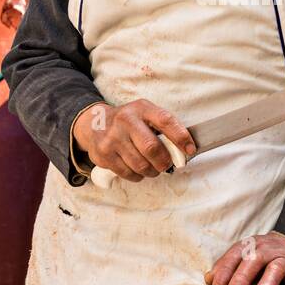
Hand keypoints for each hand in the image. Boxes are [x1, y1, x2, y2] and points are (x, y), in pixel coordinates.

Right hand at [74, 100, 194, 181]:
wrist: (94, 124)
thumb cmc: (129, 122)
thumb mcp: (145, 114)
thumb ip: (163, 128)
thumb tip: (185, 150)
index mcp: (141, 109)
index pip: (165, 120)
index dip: (180, 137)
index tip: (190, 150)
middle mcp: (126, 121)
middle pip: (152, 148)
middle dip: (164, 161)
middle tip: (166, 164)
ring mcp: (112, 138)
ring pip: (141, 165)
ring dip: (152, 171)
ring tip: (152, 167)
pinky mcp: (104, 154)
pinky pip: (128, 173)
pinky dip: (137, 176)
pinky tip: (136, 168)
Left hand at [205, 232, 284, 284]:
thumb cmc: (264, 257)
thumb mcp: (245, 256)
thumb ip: (227, 266)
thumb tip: (208, 279)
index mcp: (251, 245)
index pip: (235, 257)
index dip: (224, 274)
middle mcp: (269, 249)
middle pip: (254, 261)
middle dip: (241, 282)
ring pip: (275, 271)